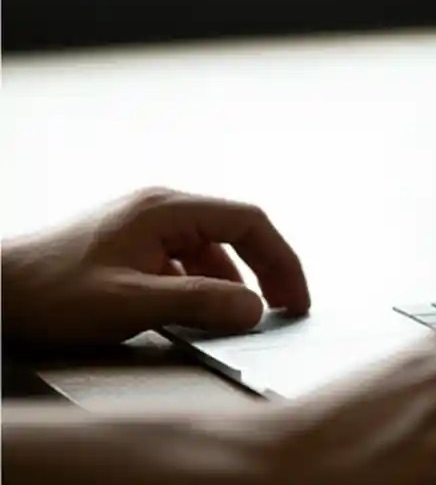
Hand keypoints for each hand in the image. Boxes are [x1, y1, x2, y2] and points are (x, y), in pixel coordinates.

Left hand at [1, 188, 309, 347]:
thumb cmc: (51, 292)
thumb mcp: (130, 303)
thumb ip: (197, 304)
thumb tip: (254, 309)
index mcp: (166, 209)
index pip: (248, 220)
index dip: (280, 260)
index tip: (293, 299)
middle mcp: (161, 208)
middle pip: (236, 231)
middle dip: (265, 271)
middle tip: (282, 310)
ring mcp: (146, 224)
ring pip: (212, 248)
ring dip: (233, 283)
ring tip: (239, 319)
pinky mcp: (133, 244)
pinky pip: (186, 260)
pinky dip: (204, 285)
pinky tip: (198, 313)